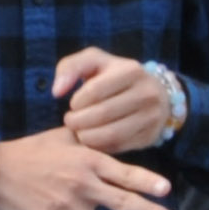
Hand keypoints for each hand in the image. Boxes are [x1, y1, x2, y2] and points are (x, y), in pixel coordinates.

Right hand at [0, 126, 173, 209]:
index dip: (147, 182)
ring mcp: (64, 209)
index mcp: (89, 162)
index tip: (167, 192)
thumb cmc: (29, 150)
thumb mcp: (64, 136)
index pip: (125, 174)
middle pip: (121, 203)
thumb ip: (90, 140)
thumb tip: (111, 134)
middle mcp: (82, 186)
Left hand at [51, 45, 172, 154]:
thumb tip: (56, 92)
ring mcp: (151, 116)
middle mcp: (146, 93)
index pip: (94, 91)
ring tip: (79, 130)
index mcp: (132, 71)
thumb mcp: (94, 62)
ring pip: (109, 134)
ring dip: (85, 136)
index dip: (76, 102)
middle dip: (77, 121)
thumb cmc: (113, 76)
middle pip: (101, 115)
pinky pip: (116, 147)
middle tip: (71, 121)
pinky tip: (92, 138)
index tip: (74, 104)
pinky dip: (98, 146)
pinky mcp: (149, 136)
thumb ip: (70, 67)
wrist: (152, 92)